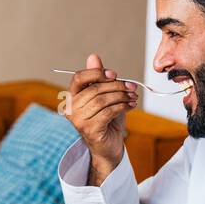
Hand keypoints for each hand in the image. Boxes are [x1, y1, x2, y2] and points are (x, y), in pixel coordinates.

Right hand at [62, 53, 138, 184]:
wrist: (109, 146)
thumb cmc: (107, 119)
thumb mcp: (105, 95)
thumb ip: (99, 78)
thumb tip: (93, 57)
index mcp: (72, 97)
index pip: (79, 78)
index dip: (97, 73)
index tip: (114, 74)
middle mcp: (71, 109)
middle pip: (95, 89)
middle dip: (117, 85)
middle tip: (132, 86)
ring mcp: (78, 121)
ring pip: (103, 100)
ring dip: (122, 96)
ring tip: (133, 97)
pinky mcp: (89, 130)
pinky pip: (108, 112)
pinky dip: (123, 106)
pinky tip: (131, 105)